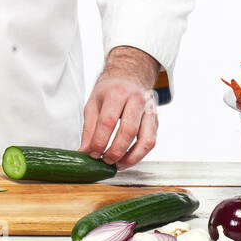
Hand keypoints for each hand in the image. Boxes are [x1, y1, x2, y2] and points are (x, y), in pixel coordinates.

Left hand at [79, 46, 160, 168]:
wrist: (130, 75)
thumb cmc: (110, 89)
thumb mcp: (93, 103)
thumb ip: (88, 129)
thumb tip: (85, 152)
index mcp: (117, 92)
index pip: (108, 121)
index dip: (99, 141)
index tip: (93, 153)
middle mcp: (136, 100)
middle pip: (128, 131)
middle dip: (115, 152)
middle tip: (105, 160)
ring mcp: (149, 110)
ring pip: (146, 139)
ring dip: (131, 157)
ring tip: (117, 164)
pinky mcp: (155, 120)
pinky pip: (151, 141)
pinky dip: (139, 154)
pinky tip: (127, 159)